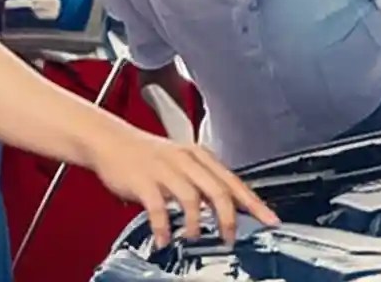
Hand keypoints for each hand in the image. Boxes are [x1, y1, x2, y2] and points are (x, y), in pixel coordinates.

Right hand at [87, 127, 279, 246]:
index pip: (234, 182)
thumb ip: (203, 183)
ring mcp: (164, 169)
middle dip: (229, 219)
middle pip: (219, 191)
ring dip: (197, 223)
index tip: (270, 220)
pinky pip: (158, 209)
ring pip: (192, 199)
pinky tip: (164, 239)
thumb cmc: (146, 155)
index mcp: (199, 156)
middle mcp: (186, 160)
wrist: (109, 141)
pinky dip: (164, 227)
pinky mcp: (143, 181)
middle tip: (230, 239)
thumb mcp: (182, 163)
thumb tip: (227, 210)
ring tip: (195, 237)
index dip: (254, 204)